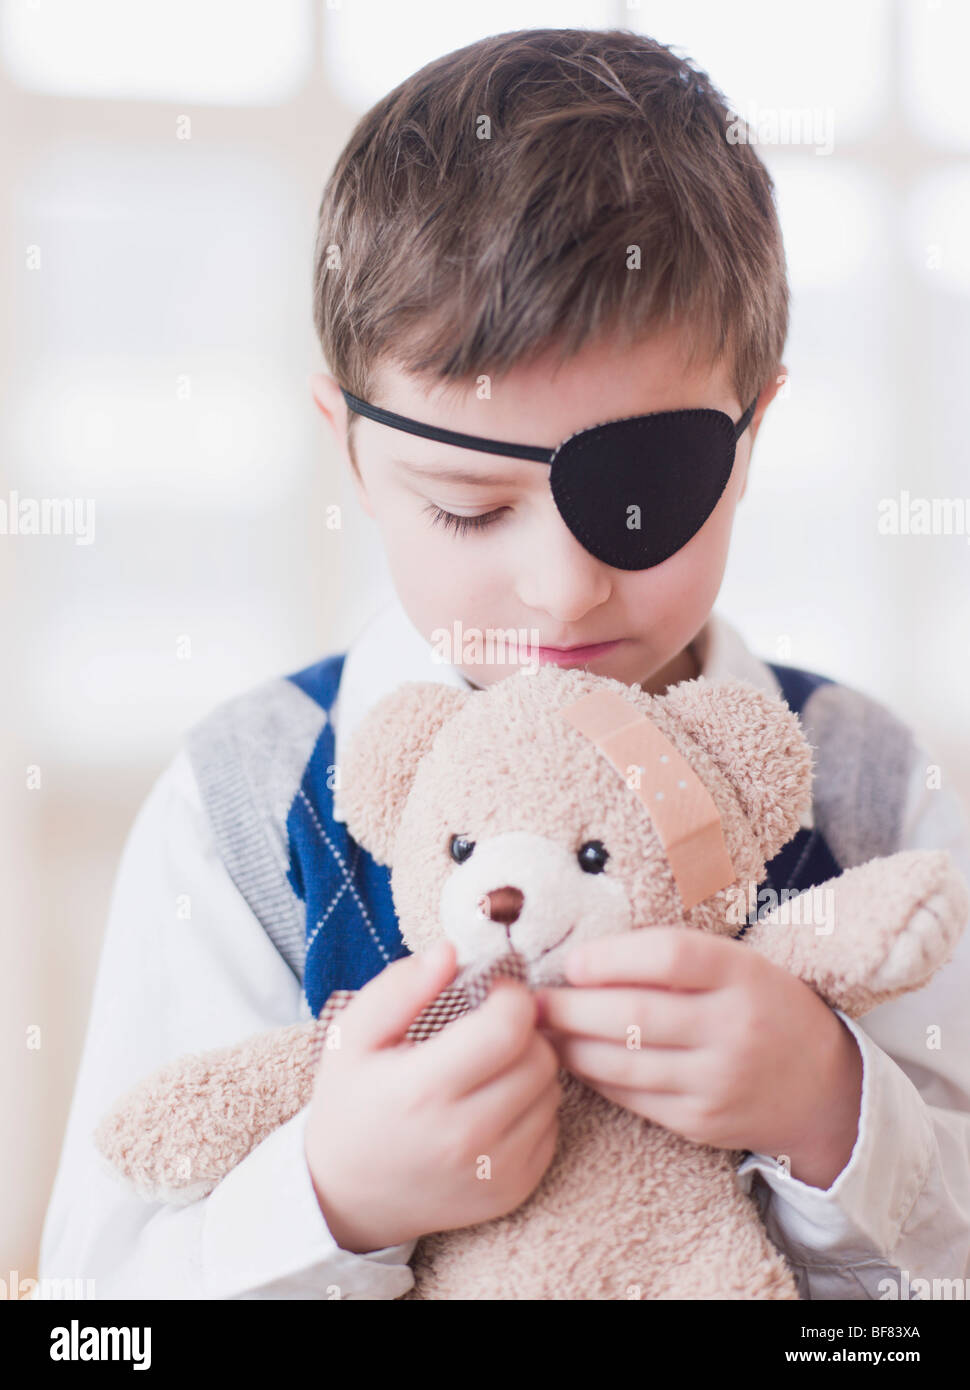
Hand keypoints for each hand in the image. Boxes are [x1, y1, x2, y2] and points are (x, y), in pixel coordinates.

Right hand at [304, 940, 561, 1252]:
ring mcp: (494, 1171)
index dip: (510, 996)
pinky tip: (495, 1104)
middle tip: (490, 1028)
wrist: (346, 1197)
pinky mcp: (513, 1192)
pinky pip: (551, 1128)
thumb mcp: (350, 1037)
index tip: (492, 992)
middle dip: (522, 1030)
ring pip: (552, 1091)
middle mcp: (466, 1136)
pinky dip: (532, 1108)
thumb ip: (399, 988)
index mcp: (424, 1090)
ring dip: (529, 1068)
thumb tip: (451, 952)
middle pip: (539, 1057)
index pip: (508, 1027)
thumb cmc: (350, 1104)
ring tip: (489, 1067)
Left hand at [534, 927, 863, 1189]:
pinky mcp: (701, 1123)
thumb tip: (584, 956)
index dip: (611, 958)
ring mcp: (718, 1082)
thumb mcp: (737, 964)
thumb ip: (674, 954)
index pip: (669, 957)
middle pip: (634, 1016)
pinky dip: (595, 1077)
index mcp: (743, 975)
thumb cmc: (762, 1006)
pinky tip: (573, 1059)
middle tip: (531, 1000)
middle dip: (570, 1008)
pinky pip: (632, 1098)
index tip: (572, 962)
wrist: (822, 1088)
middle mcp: (733, 1029)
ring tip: (540, 1030)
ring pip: (624, 1063)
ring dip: (570, 1045)